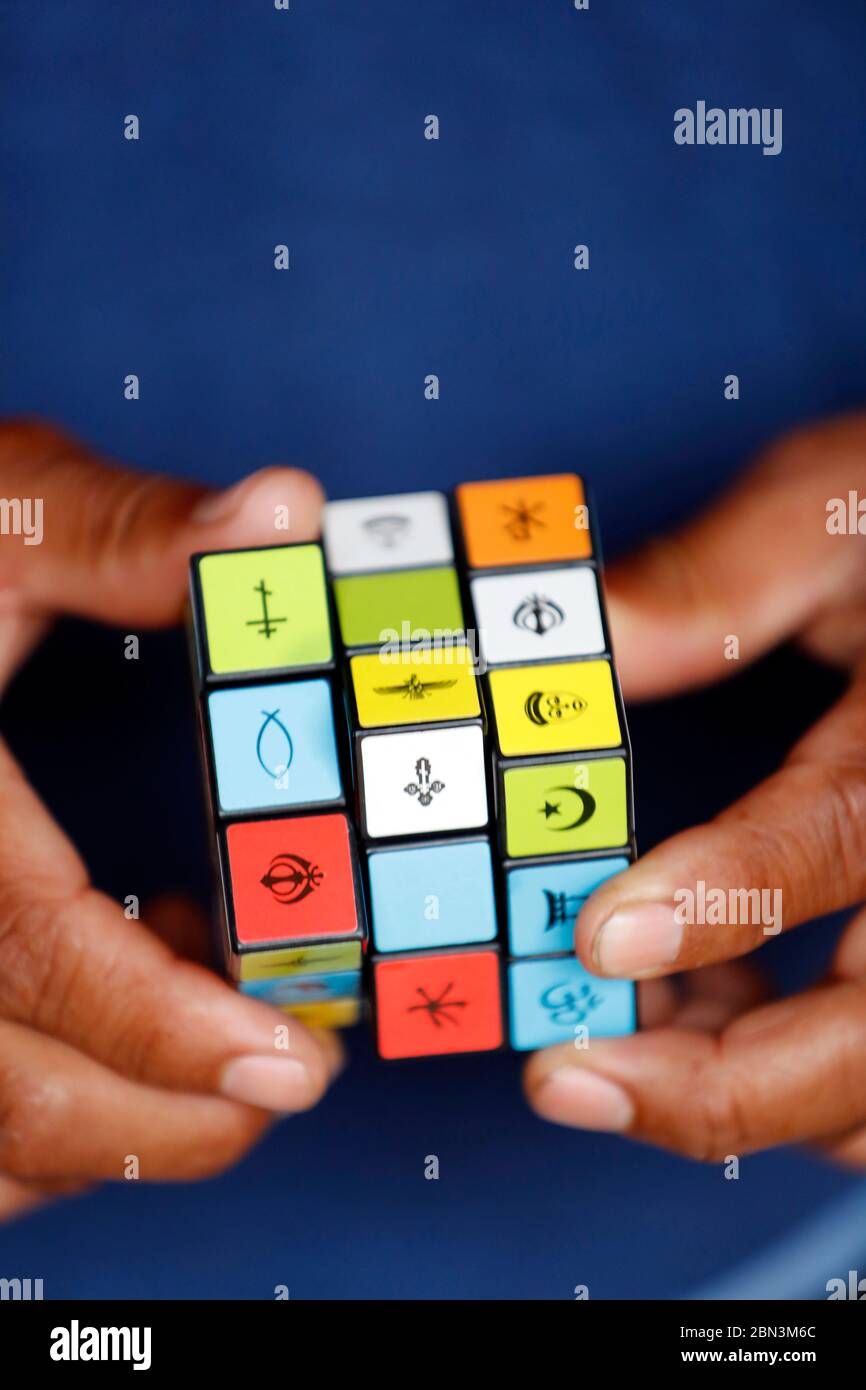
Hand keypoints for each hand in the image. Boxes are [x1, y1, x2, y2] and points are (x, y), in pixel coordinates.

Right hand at [0, 421, 341, 1219]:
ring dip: (113, 1129)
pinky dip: (42, 1120)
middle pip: (16, 1098)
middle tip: (298, 1066)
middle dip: (176, 1114)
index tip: (291, 1056)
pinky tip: (108, 1027)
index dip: (171, 1026)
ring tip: (216, 1046)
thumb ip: (124, 533)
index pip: (37, 960)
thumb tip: (281, 513)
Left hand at [524, 413, 865, 1163]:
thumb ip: (721, 579)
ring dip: (749, 1091)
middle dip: (722, 1086)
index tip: (601, 937)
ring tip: (618, 1038)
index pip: (843, 838)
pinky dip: (786, 1076)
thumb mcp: (837, 510)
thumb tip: (580, 637)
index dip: (725, 900)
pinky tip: (698, 1005)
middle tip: (566, 1075)